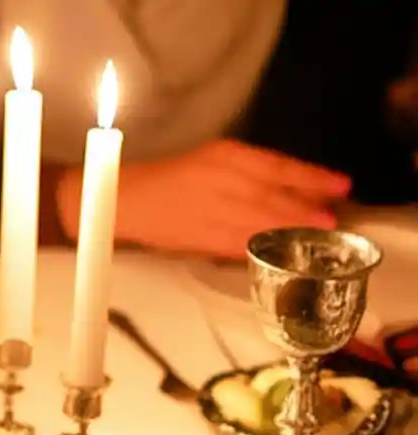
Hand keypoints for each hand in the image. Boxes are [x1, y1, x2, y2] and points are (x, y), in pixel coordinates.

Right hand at [56, 139, 351, 258]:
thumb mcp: (210, 164)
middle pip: (274, 195)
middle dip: (306, 208)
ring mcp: (211, 208)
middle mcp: (221, 178)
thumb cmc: (169, 180)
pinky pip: (239, 243)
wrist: (121, 200)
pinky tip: (280, 252)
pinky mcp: (200, 235)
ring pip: (261, 221)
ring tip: (316, 237)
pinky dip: (262, 247)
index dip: (311, 178)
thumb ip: (247, 176)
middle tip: (333, 221)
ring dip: (291, 230)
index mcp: (224, 155)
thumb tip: (292, 193)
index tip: (340, 186)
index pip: (277, 166)